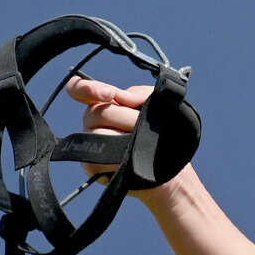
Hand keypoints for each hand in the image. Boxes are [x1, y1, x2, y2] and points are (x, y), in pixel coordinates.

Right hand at [65, 77, 182, 199]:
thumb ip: (141, 94)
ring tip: (143, 142)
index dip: (85, 88)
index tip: (109, 94)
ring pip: (97, 135)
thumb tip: (121, 96)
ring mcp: (92, 144)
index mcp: (106, 102)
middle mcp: (94, 122)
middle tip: (143, 125)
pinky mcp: (93, 167)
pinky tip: (130, 157)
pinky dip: (116, 159)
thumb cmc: (164, 130)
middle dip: (126, 117)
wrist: (174, 164)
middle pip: (96, 113)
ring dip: (125, 137)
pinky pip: (94, 162)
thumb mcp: (160, 105)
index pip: (80, 89)